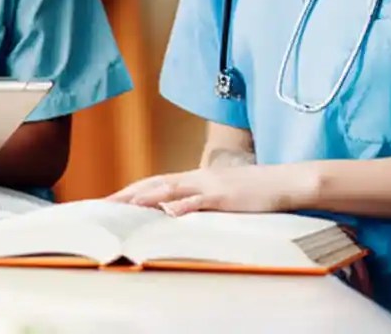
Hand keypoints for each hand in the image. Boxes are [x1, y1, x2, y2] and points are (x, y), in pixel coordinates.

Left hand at [107, 163, 317, 216]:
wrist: (286, 181)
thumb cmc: (255, 191)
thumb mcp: (222, 195)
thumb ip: (201, 200)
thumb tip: (179, 212)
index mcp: (195, 177)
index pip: (156, 182)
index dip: (132, 190)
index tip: (110, 200)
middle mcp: (197, 177)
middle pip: (154, 183)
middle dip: (127, 194)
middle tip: (103, 205)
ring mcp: (210, 185)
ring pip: (171, 189)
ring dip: (146, 198)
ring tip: (123, 206)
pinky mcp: (225, 196)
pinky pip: (200, 200)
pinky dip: (183, 206)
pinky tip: (168, 212)